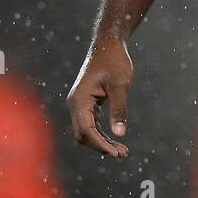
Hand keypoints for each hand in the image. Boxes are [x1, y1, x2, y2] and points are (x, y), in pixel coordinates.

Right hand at [66, 39, 133, 158]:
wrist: (108, 43)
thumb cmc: (114, 60)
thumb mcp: (120, 84)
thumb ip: (119, 109)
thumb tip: (120, 133)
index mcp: (79, 100)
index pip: (86, 130)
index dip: (100, 144)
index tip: (116, 153)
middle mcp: (75, 103)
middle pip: (83, 134)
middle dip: (101, 146)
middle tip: (123, 153)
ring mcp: (80, 103)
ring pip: (87, 131)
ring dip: (102, 142)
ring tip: (122, 151)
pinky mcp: (86, 102)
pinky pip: (91, 123)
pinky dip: (101, 133)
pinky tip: (115, 139)